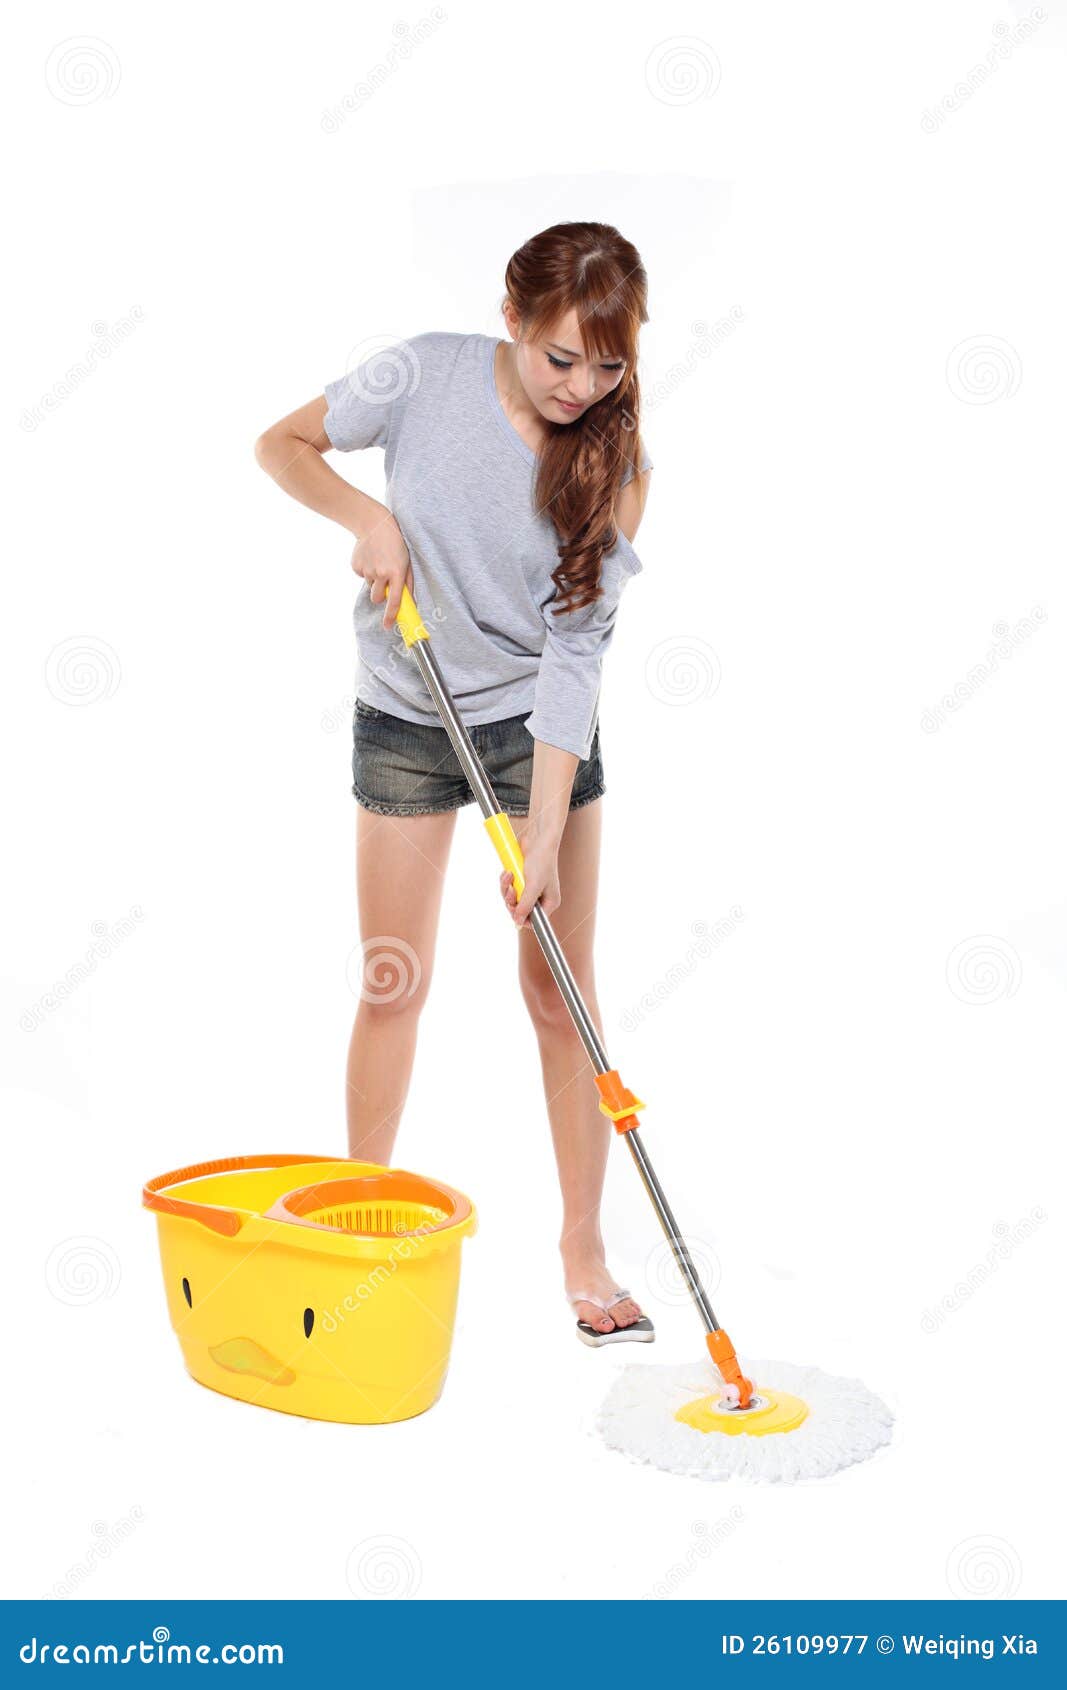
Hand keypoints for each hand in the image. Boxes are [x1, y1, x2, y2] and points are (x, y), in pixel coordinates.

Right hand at [350, 511, 414, 630]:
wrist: (374, 524)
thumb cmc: (395, 544)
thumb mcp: (407, 561)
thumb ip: (407, 582)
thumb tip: (408, 601)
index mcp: (396, 572)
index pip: (395, 600)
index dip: (391, 615)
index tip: (388, 626)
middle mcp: (381, 573)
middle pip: (377, 598)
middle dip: (380, 595)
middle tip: (384, 581)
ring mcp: (367, 570)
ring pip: (370, 586)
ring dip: (374, 580)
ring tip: (378, 562)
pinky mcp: (356, 566)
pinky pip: (362, 576)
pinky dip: (366, 570)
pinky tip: (370, 557)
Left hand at [499, 822, 561, 928]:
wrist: (537, 838)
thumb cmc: (541, 860)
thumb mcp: (533, 886)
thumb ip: (525, 906)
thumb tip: (518, 923)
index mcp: (549, 902)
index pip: (534, 921)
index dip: (521, 917)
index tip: (513, 909)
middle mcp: (540, 897)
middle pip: (519, 909)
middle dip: (511, 899)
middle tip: (511, 890)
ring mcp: (530, 888)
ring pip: (511, 898)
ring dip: (506, 888)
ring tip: (509, 875)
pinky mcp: (521, 879)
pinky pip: (509, 886)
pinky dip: (506, 880)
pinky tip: (508, 872)